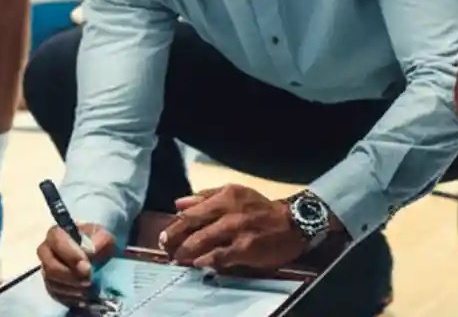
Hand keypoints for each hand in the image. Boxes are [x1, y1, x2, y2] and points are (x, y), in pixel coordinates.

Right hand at [36, 223, 114, 306]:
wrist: (100, 258)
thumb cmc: (98, 243)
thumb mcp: (104, 237)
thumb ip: (98, 241)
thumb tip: (89, 252)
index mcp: (57, 234)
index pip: (55, 240)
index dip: (69, 254)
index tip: (86, 265)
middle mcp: (47, 251)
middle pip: (50, 266)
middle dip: (70, 275)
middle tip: (89, 279)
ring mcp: (47, 270)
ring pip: (53, 282)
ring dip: (73, 287)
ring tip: (90, 287)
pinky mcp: (52, 287)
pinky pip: (56, 295)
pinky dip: (72, 297)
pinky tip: (85, 295)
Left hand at [160, 185, 309, 271]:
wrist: (293, 223)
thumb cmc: (260, 209)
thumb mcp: (234, 193)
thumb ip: (206, 197)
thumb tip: (179, 203)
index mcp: (225, 195)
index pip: (192, 210)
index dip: (175, 225)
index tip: (164, 235)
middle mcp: (229, 210)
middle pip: (192, 225)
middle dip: (174, 239)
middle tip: (166, 249)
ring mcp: (236, 229)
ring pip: (203, 240)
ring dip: (186, 252)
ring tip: (178, 259)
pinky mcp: (245, 248)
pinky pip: (219, 256)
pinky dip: (205, 260)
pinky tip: (198, 263)